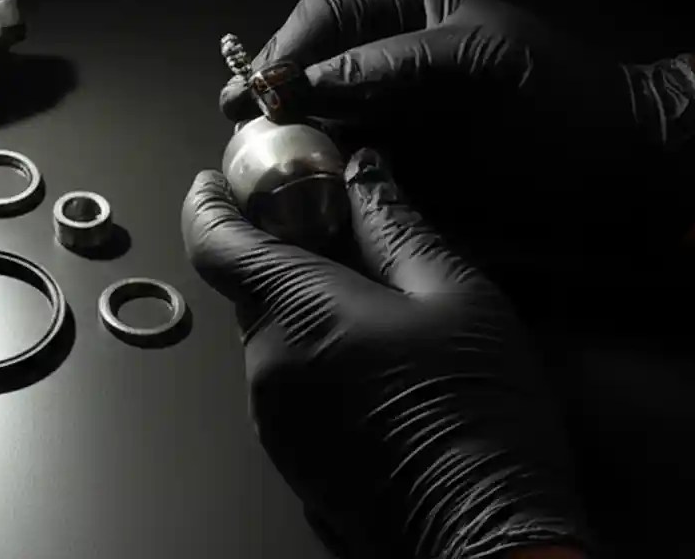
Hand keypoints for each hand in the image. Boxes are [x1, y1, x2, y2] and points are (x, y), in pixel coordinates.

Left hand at [181, 150, 590, 558]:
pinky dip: (313, 356)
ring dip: (305, 311)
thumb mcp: (455, 296)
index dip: (208, 202)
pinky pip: (286, 382)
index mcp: (296, 311)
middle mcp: (265, 364)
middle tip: (338, 237)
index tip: (214, 180)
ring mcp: (272, 416)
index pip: (214, 241)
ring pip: (271, 336)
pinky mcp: (289, 454)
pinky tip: (374, 366)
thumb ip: (394, 226)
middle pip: (249, 288)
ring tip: (377, 312)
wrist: (486, 536)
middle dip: (282, 256)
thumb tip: (363, 172)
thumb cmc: (478, 414)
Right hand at [221, 0, 694, 259]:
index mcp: (412, 16)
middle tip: (240, 122)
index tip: (265, 85)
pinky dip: (314, 177)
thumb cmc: (560, 102)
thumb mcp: (481, 65)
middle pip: (310, 67)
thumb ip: (396, 66)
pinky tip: (292, 190)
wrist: (617, 174)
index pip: (330, 15)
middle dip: (273, 92)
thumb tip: (311, 82)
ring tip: (253, 159)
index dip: (291, 46)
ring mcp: (392, 118)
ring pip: (318, 120)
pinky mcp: (398, 170)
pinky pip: (341, 168)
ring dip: (285, 137)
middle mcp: (391, 63)